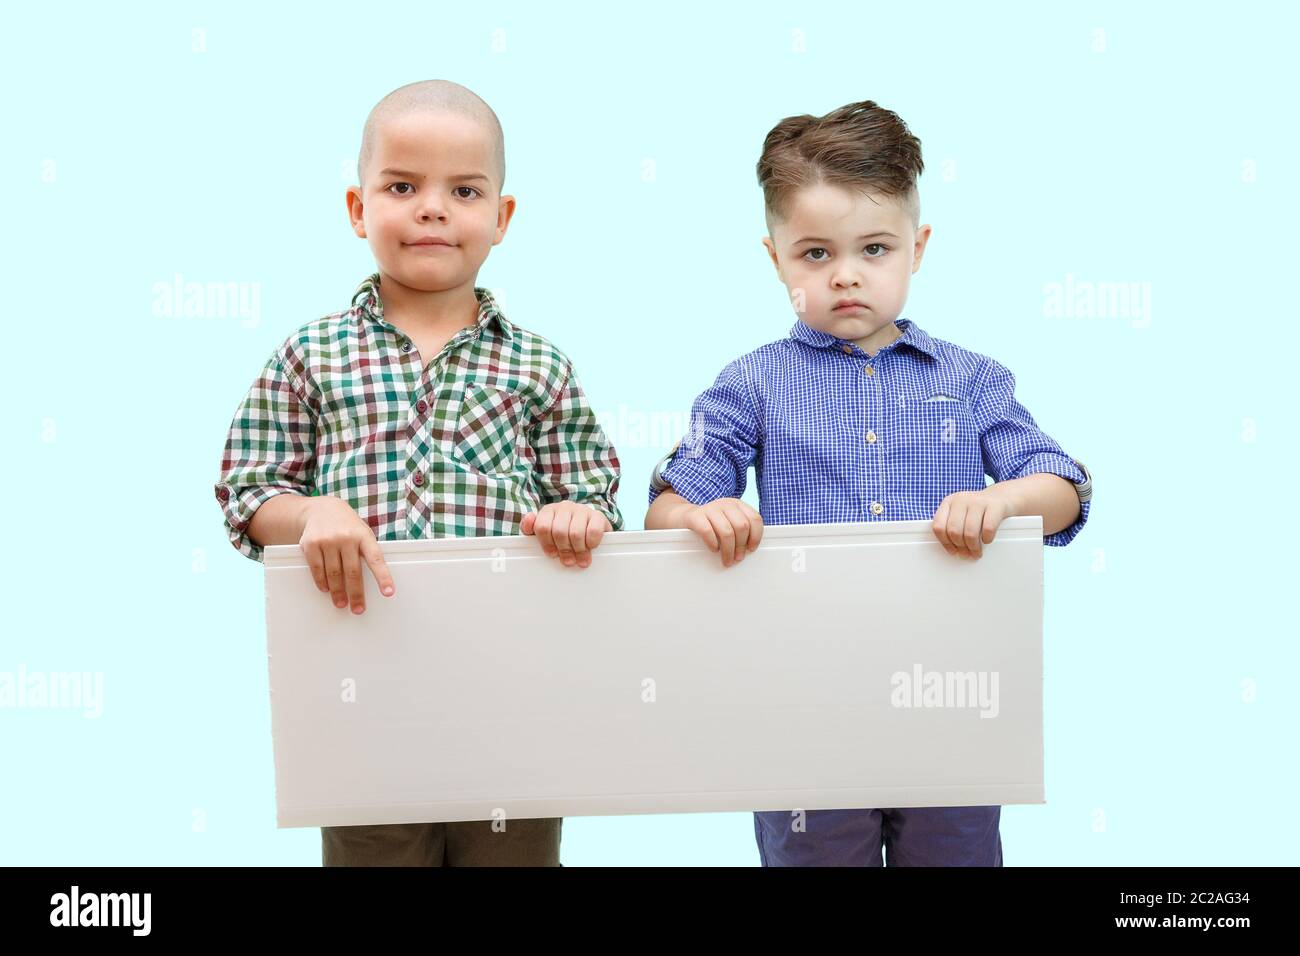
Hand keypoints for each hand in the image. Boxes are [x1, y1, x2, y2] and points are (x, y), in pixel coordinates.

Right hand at [298, 496, 395, 612]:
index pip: (376, 559)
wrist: (322, 509)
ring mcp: (328, 540)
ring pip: (334, 573)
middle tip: (358, 608)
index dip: (383, 577)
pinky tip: (326, 589)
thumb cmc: (347, 526)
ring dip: (338, 592)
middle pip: (352, 572)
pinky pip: (317, 568)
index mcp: (364, 536)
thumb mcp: (362, 532)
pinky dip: (322, 582)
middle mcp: (346, 537)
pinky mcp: (311, 544)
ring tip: (341, 603)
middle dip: (356, 593)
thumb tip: (374, 580)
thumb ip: (366, 552)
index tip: (389, 592)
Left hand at [521, 501, 611, 568]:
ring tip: (580, 558)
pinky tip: (590, 547)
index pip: (542, 526)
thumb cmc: (564, 532)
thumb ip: (530, 528)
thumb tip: (528, 519)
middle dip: (564, 550)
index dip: (547, 544)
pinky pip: (593, 531)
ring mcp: (582, 510)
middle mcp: (565, 507)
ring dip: (578, 550)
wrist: (589, 526)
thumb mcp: (545, 533)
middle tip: (568, 560)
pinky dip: (591, 543)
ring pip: (576, 533)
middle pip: (559, 531)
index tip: (552, 554)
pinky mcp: (598, 515)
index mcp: (549, 510)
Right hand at [685, 498, 762, 567]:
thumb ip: (740, 530)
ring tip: (727, 560)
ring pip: (727, 531)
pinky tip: (714, 550)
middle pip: (742, 526)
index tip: (751, 548)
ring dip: (728, 550)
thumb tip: (749, 549)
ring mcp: (710, 508)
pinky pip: (708, 531)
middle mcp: (725, 504)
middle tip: (738, 558)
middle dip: (741, 546)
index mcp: (737, 505)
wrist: (683, 516)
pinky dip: (713, 544)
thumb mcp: (728, 522)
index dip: (756, 536)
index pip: (755, 518)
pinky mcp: (695, 516)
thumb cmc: (710, 524)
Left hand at [931, 487, 1014, 559]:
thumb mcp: (960, 512)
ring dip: (974, 547)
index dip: (945, 543)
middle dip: (961, 547)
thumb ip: (952, 525)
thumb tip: (951, 549)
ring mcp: (978, 501)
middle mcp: (961, 499)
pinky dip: (987, 539)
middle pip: (954, 531)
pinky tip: (987, 540)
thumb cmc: (978, 509)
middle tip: (967, 554)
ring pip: (970, 532)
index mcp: (949, 502)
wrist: (1001, 496)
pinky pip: (988, 529)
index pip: (938, 526)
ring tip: (977, 552)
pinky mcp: (995, 505)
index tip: (953, 551)